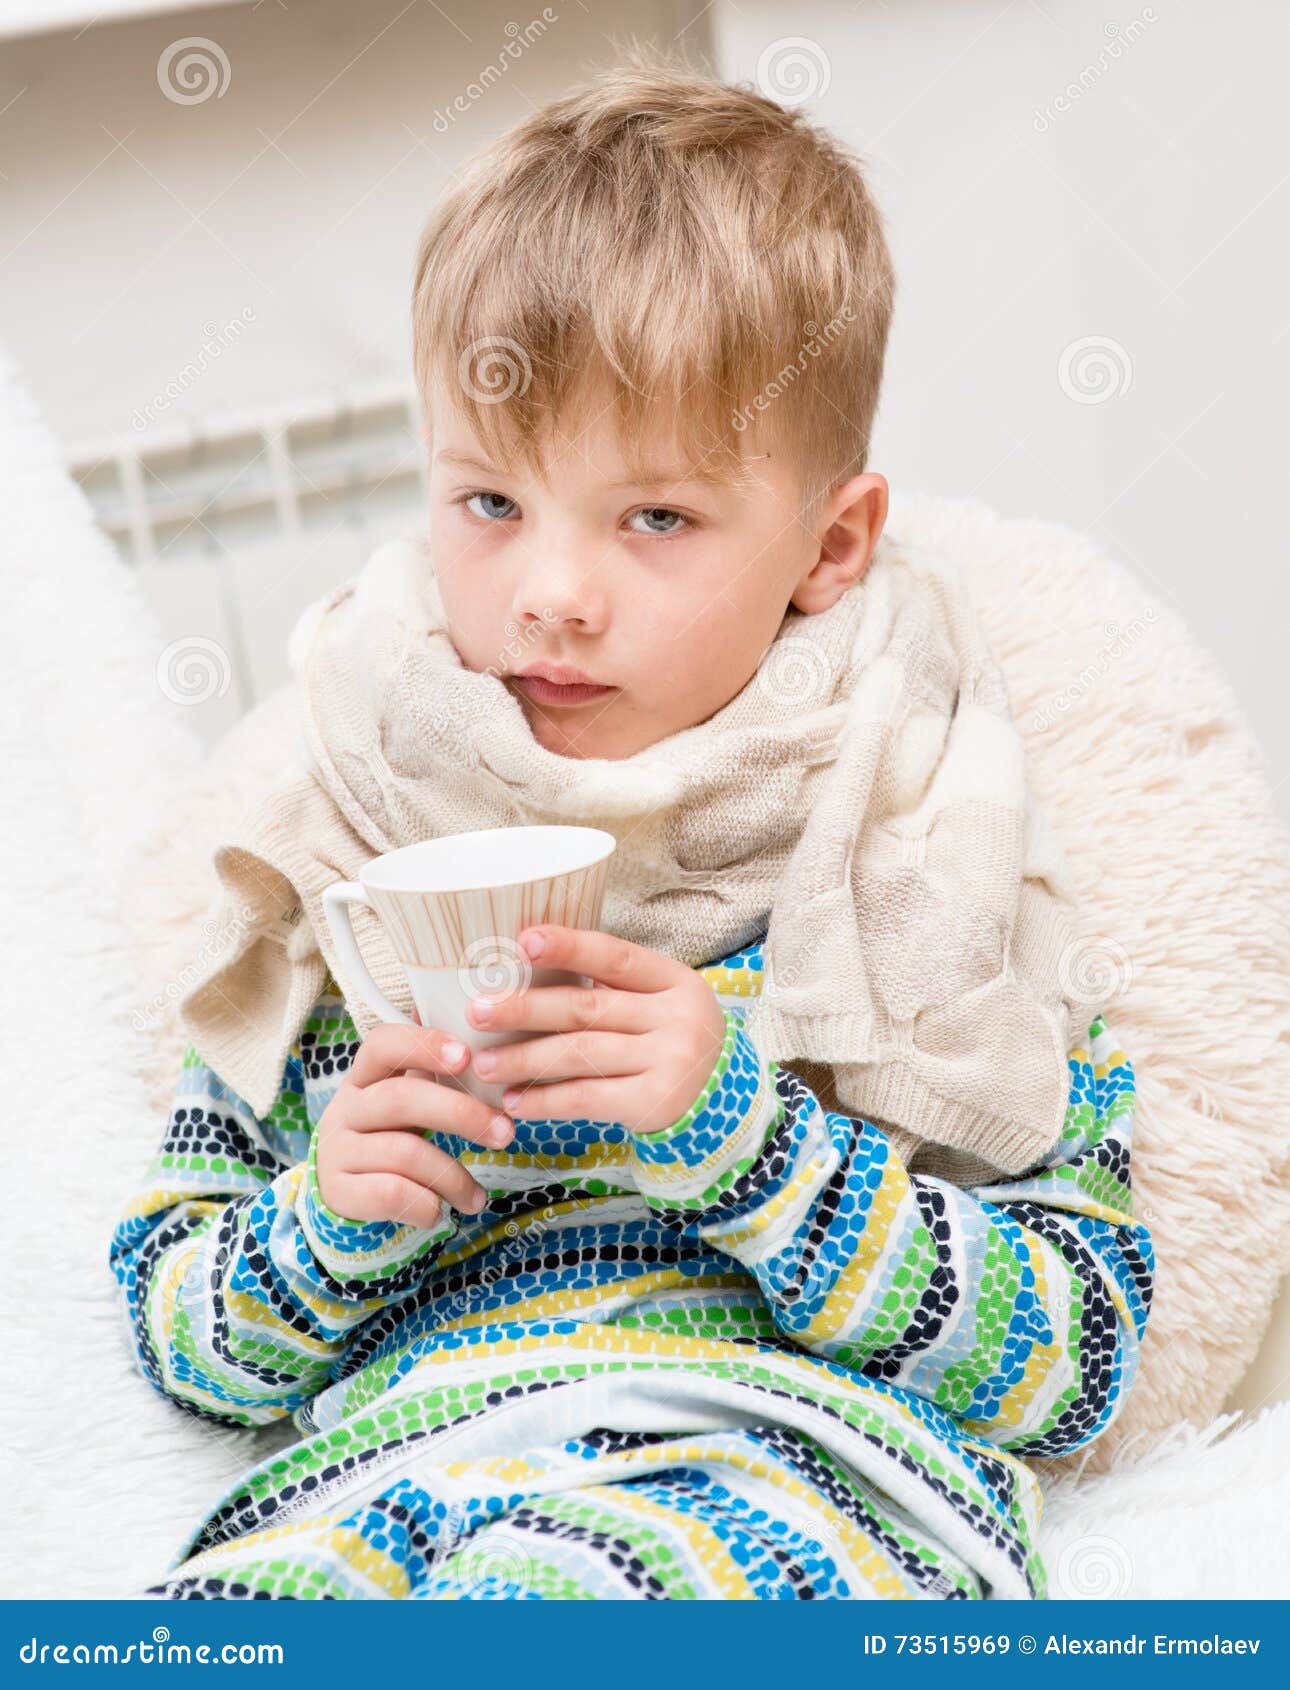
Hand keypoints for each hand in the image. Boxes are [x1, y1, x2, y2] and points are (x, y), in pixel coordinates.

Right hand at [315, 1023, 515, 1227]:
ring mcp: (338, 1150)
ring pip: (404, 1153)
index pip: (383, 1044)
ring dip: (453, 1177)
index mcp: (365, 1077)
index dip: (424, 1044)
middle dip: (461, 1113)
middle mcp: (347, 1109)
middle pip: (401, 1098)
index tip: (467, 1057)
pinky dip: (426, 1204)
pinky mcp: (340, 1191)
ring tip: (477, 1198)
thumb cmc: (387, 1136)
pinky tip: (442, 1211)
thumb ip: (435, 1076)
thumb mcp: (403, 1102)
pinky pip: (391, 1193)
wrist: (341, 1191)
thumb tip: (485, 1048)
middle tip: (505, 1133)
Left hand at [466, 925, 727, 1135]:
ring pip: (580, 1054)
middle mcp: (675, 1017)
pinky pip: (587, 1097)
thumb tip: (526, 966)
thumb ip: (611, 986)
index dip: (570, 947)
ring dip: (524, 1059)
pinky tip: (515, 1102)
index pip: (616, 956)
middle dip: (525, 1009)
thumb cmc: (668, 1041)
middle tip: (477, 1011)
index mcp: (673, 980)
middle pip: (588, 1007)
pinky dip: (545, 1100)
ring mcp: (668, 1061)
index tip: (524, 941)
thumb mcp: (657, 1003)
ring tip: (483, 1064)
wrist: (720, 1102)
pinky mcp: (654, 1102)